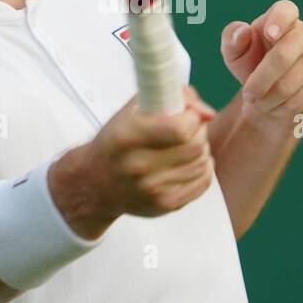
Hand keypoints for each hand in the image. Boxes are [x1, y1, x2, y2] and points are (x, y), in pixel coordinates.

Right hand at [50, 86, 216, 237]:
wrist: (95, 184)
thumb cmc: (115, 144)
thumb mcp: (132, 110)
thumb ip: (169, 97)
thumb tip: (207, 112)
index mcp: (127, 136)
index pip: (180, 128)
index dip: (191, 116)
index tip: (186, 114)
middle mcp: (138, 165)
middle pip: (196, 145)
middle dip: (198, 131)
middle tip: (187, 128)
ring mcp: (153, 189)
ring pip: (202, 162)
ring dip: (200, 149)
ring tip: (183, 146)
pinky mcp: (165, 205)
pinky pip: (203, 182)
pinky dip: (201, 169)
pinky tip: (187, 163)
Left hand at [220, 0, 302, 127]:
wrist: (270, 94)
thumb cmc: (251, 65)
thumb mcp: (234, 53)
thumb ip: (232, 38)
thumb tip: (243, 32)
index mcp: (284, 17)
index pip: (286, 10)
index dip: (279, 21)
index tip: (268, 35)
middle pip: (284, 55)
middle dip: (260, 80)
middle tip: (247, 95)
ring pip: (290, 83)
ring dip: (268, 99)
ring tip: (258, 103)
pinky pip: (302, 99)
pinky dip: (282, 109)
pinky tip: (275, 108)